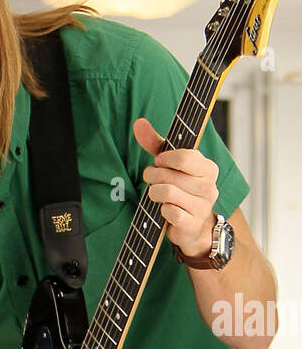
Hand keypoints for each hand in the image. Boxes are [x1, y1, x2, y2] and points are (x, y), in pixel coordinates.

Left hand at [134, 117, 218, 259]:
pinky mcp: (192, 224)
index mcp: (208, 168)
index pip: (184, 157)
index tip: (159, 162)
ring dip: (154, 193)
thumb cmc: (180, 189)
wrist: (193, 226)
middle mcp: (209, 186)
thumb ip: (155, 143)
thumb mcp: (170, 164)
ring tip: (155, 194)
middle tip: (151, 179)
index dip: (164, 159)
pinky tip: (164, 210)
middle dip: (153, 176)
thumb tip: (138, 123)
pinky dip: (161, 211)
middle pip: (170, 175)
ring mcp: (202, 206)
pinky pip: (169, 212)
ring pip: (167, 192)